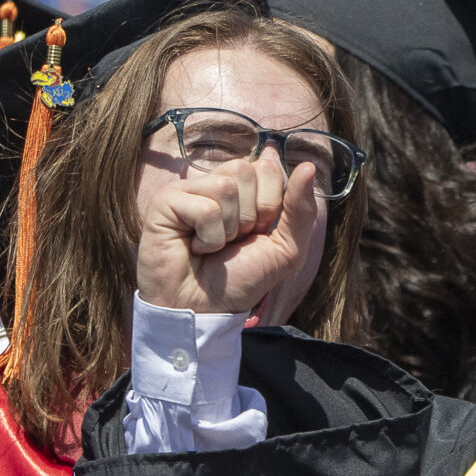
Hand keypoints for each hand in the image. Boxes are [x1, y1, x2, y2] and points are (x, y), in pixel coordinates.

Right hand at [134, 154, 322, 318]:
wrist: (206, 308)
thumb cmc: (241, 279)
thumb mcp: (286, 249)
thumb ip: (300, 209)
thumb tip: (309, 167)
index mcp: (245, 187)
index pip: (268, 167)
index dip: (269, 206)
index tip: (255, 233)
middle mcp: (216, 182)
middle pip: (246, 171)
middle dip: (248, 216)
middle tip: (232, 241)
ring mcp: (189, 189)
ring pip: (225, 187)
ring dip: (227, 229)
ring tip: (212, 245)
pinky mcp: (166, 201)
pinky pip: (205, 208)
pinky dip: (208, 237)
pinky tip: (194, 247)